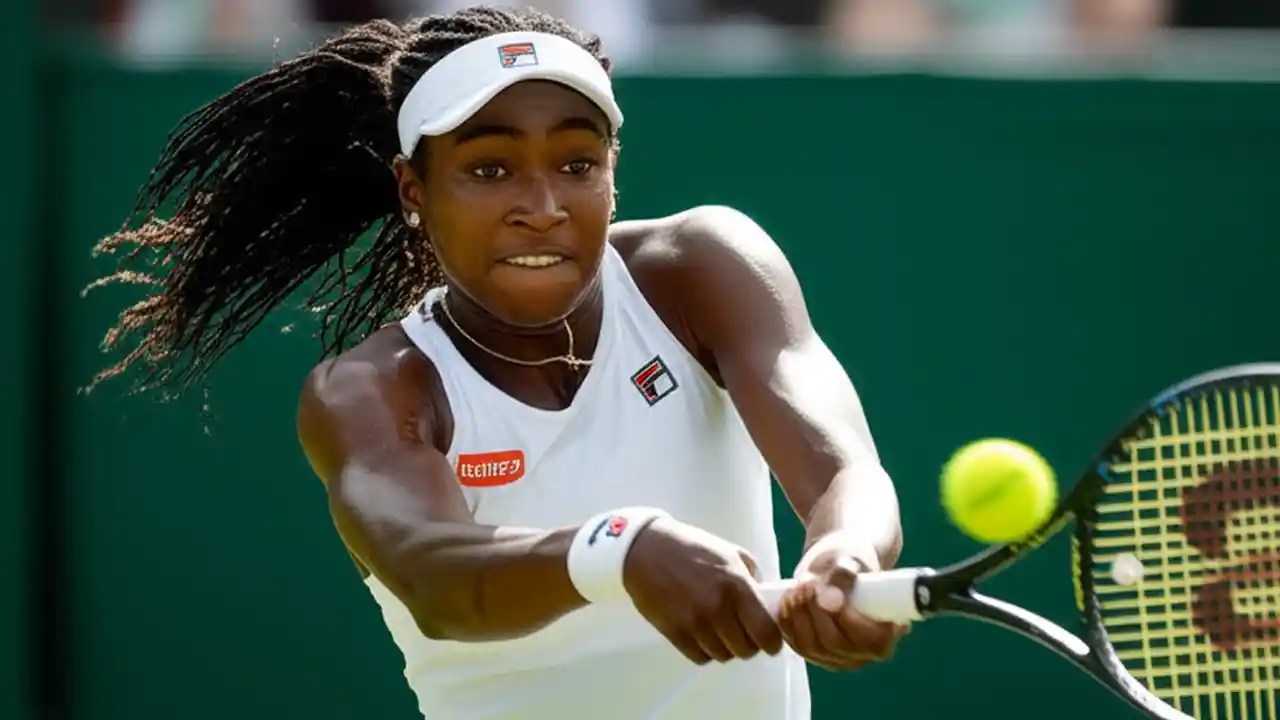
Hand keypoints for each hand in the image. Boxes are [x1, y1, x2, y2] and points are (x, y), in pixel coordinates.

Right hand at [623, 517, 783, 664]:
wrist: (646, 550)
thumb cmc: (692, 547)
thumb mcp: (730, 552)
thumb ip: (751, 576)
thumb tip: (763, 600)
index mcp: (737, 586)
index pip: (766, 633)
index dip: (772, 642)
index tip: (770, 641)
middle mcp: (718, 608)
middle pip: (746, 650)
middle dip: (749, 644)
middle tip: (743, 633)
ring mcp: (695, 623)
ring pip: (724, 656)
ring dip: (726, 647)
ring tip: (720, 631)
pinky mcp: (675, 633)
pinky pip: (700, 657)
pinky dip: (706, 650)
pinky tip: (703, 634)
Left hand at [776, 540, 908, 671]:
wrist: (837, 566)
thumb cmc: (853, 561)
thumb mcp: (852, 559)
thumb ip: (845, 575)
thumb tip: (829, 599)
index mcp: (887, 634)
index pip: (871, 642)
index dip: (848, 620)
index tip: (830, 592)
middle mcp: (863, 654)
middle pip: (834, 644)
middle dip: (816, 613)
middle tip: (807, 584)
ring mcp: (836, 657)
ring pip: (811, 647)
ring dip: (799, 617)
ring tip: (796, 588)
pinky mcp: (813, 653)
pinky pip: (795, 645)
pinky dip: (787, 623)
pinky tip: (787, 599)